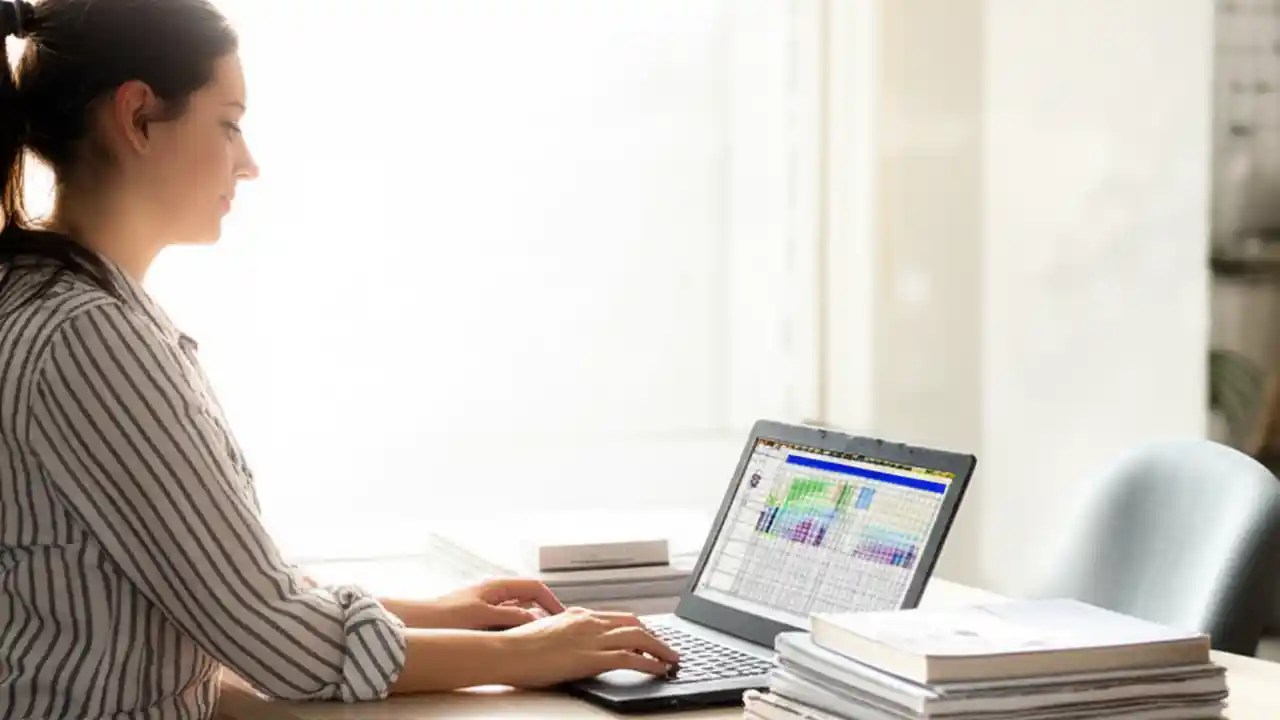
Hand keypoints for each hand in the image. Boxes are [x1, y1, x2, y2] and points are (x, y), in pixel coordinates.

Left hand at [423, 578, 566, 629]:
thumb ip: (510, 616)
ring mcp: (487, 604)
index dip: (551, 601)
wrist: (417, 621)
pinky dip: (514, 629)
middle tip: (553, 630)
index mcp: (497, 585)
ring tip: (536, 638)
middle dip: (542, 614)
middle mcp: (494, 592)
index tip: (562, 616)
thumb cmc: (444, 615)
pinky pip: (505, 621)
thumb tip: (535, 620)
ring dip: (527, 623)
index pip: (535, 587)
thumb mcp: (483, 616)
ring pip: (517, 612)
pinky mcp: (480, 617)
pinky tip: (514, 641)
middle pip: (528, 599)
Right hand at [498, 607, 679, 687]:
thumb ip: (562, 634)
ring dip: (660, 648)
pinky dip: (651, 663)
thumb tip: (569, 644)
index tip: (647, 636)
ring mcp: (591, 638)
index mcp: (577, 615)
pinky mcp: (591, 657)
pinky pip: (630, 658)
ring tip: (672, 659)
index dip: (636, 627)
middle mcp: (588, 621)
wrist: (505, 652)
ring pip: (639, 637)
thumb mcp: (544, 633)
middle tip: (667, 648)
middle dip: (654, 636)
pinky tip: (660, 669)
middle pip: (633, 623)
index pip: (616, 618)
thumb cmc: (516, 647)